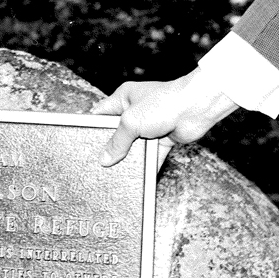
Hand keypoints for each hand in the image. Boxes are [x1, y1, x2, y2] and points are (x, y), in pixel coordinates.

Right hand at [91, 73, 239, 167]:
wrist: (196, 107)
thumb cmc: (163, 103)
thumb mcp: (131, 122)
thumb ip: (117, 141)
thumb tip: (105, 159)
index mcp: (124, 98)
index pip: (101, 113)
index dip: (92, 128)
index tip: (81, 143)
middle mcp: (136, 111)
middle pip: (117, 133)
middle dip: (111, 148)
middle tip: (98, 164)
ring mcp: (150, 126)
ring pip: (134, 147)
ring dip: (129, 159)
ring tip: (115, 175)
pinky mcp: (163, 138)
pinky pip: (151, 156)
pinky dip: (146, 166)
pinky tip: (138, 179)